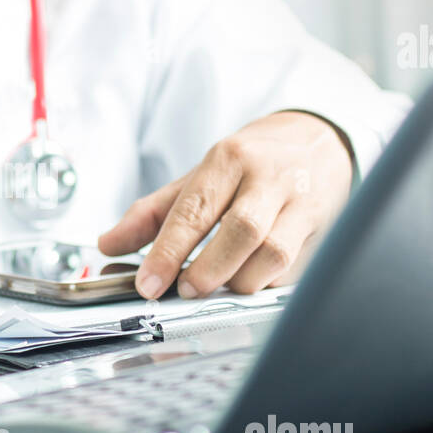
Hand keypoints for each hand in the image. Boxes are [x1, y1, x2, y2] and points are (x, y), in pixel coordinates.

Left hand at [99, 111, 352, 298]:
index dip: (168, 251)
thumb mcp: (197, 178)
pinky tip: (249, 281)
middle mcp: (268, 176)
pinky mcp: (324, 229)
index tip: (148, 284)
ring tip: (219, 286)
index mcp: (229, 159)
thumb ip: (151, 213)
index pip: (195, 209)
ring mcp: (301, 202)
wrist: (319, 141)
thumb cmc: (250, 164)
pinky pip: (295, 267)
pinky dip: (266, 283)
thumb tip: (108, 243)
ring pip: (273, 253)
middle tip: (186, 290)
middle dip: (208, 269)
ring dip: (239, 280)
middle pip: (240, 230)